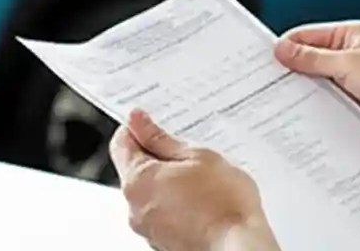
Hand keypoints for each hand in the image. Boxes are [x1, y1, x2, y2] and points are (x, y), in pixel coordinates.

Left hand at [109, 109, 280, 250]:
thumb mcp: (197, 156)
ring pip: (150, 193)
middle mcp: (134, 207)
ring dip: (169, 182)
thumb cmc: (224, 204)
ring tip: (201, 181)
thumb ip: (161, 139)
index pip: (121, 143)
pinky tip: (201, 202)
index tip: (152, 123)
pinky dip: (175, 204)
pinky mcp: (161, 241)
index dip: (137, 128)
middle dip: (158, 158)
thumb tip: (138, 121)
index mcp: (138, 180)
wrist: (238, 247)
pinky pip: (161, 213)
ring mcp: (147, 227)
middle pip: (135, 169)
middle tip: (189, 155)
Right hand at [274, 21, 359, 142]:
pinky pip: (331, 105)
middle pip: (310, 60)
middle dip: (292, 71)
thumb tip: (283, 49)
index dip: (286, 46)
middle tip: (267, 84)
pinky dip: (318, 110)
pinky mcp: (357, 104)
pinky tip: (304, 118)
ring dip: (306, 93)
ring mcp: (353, 80)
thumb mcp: (349, 63)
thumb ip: (313, 59)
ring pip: (319, 85)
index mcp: (349, 35)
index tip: (264, 60)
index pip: (307, 35)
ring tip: (281, 102)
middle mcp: (350, 55)